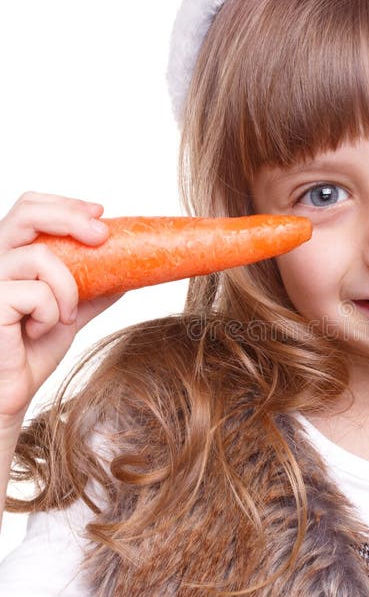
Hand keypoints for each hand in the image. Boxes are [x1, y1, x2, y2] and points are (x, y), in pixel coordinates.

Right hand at [0, 192, 121, 424]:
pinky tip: (36, 332)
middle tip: (102, 235)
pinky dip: (51, 314)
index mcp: (10, 254)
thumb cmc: (31, 352)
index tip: (100, 213)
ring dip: (67, 287)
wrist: (13, 391)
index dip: (65, 205)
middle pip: (27, 212)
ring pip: (40, 256)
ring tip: (65, 316)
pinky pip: (36, 293)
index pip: (31, 208)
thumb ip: (92, 289)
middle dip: (71, 217)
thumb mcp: (70, 312)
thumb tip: (128, 271)